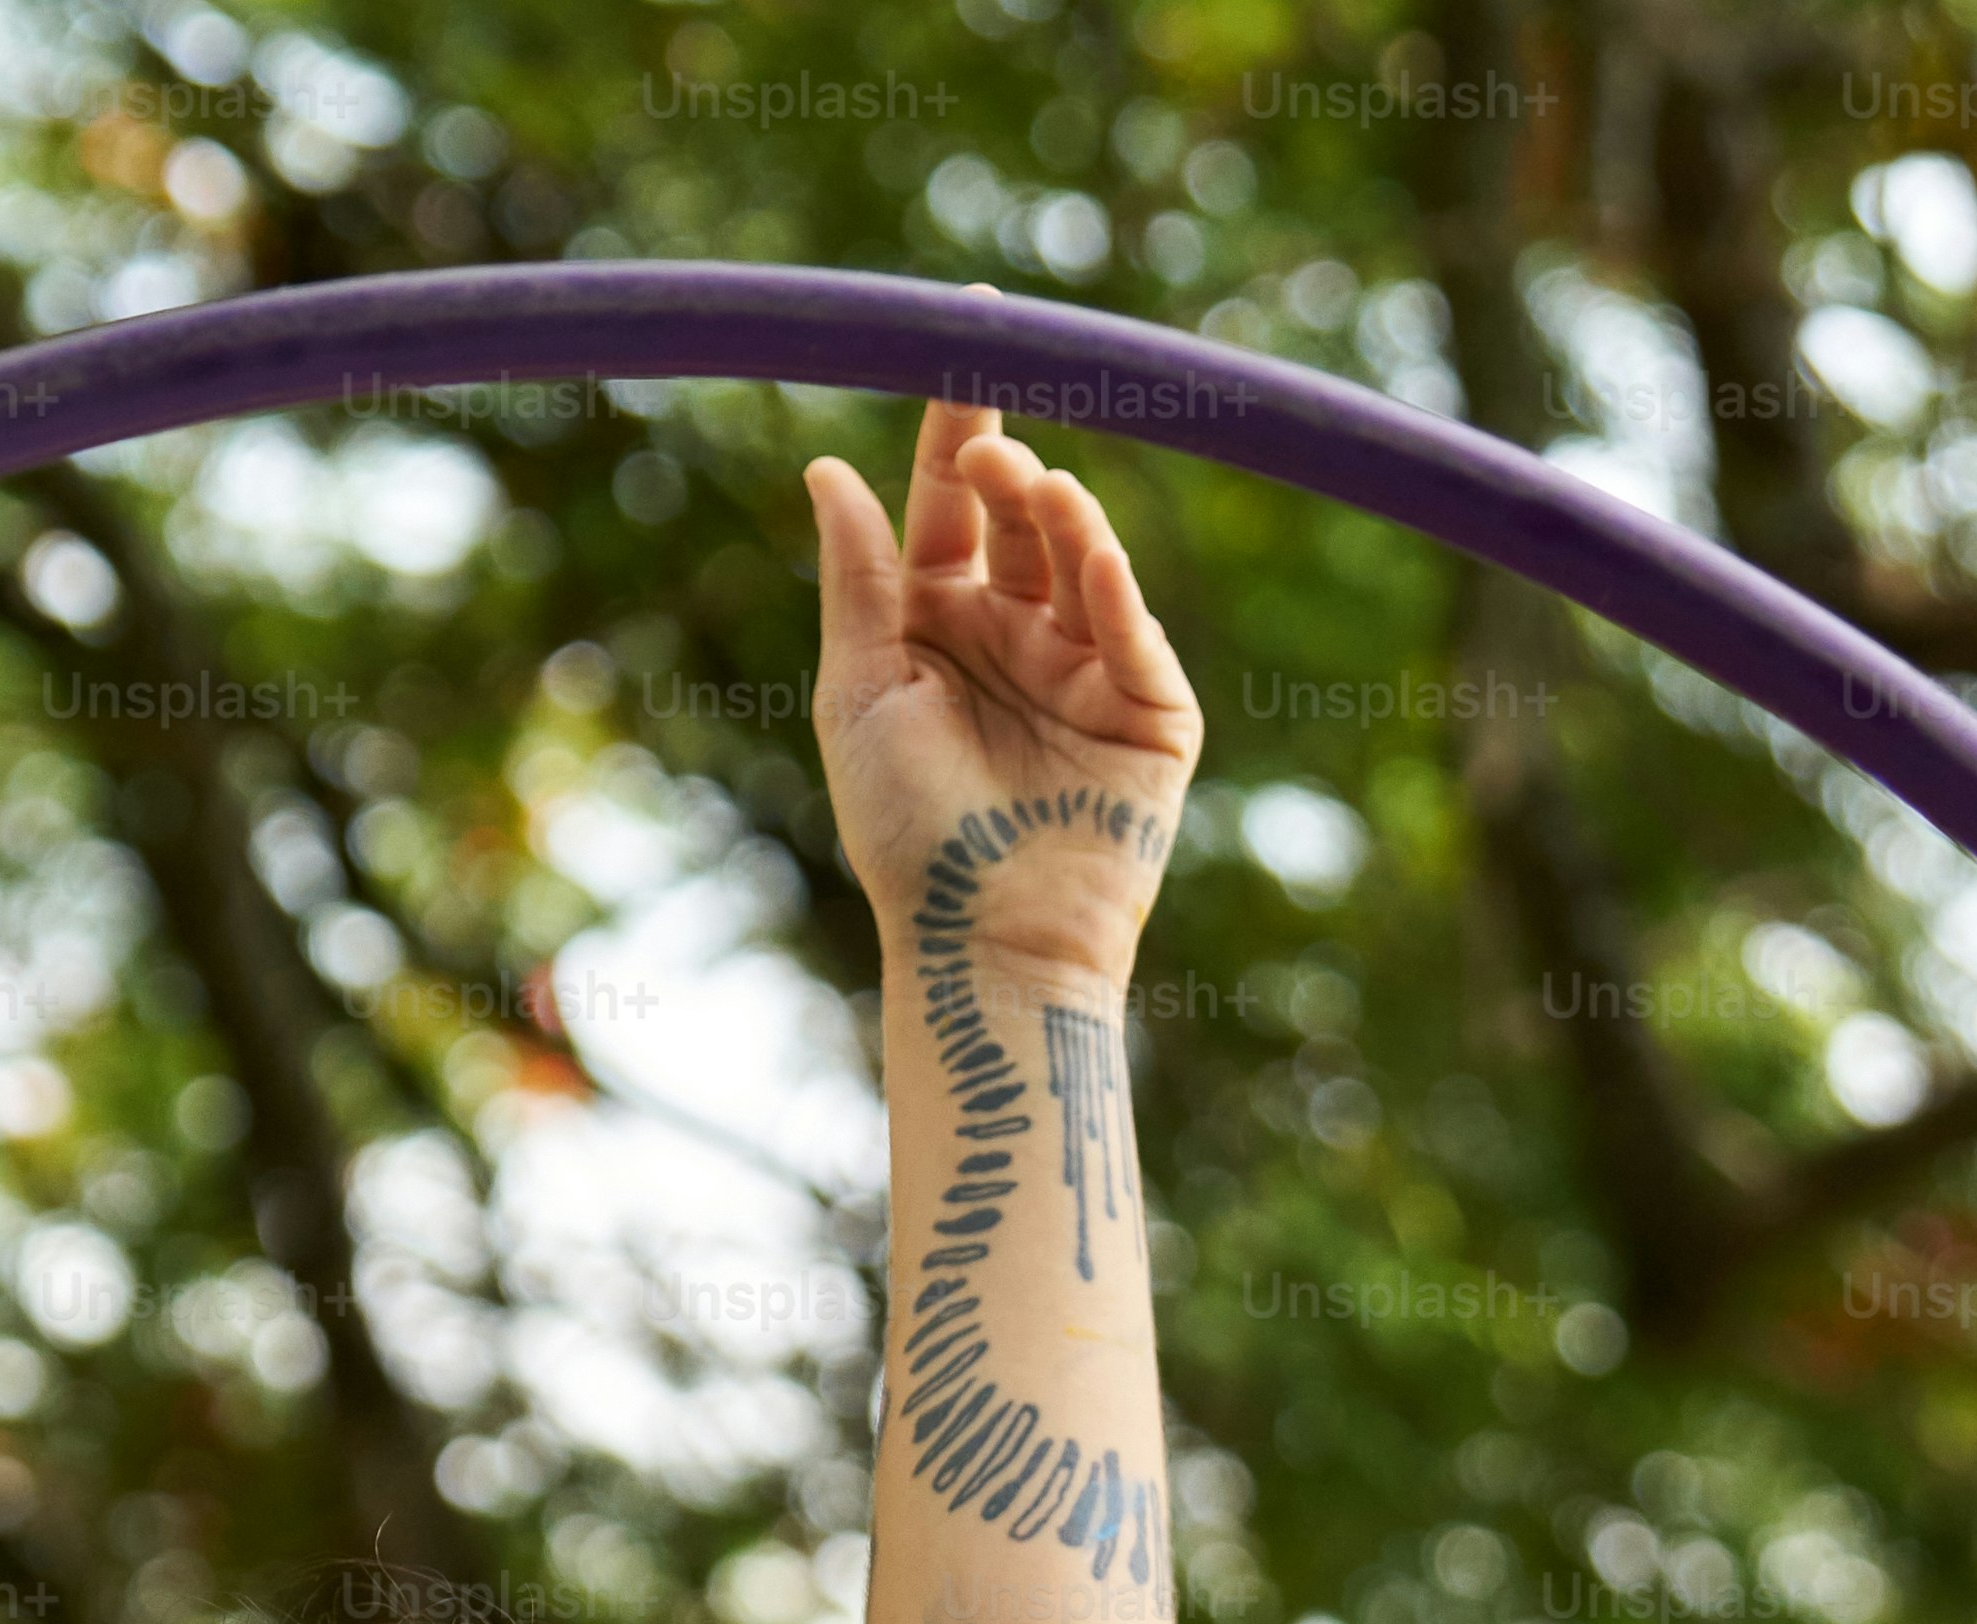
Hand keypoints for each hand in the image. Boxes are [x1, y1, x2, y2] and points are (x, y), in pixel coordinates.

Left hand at [802, 395, 1198, 994]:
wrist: (979, 940)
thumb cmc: (906, 832)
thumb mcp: (860, 689)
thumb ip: (858, 579)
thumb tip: (826, 466)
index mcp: (937, 625)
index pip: (949, 502)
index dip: (953, 422)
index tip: (958, 330)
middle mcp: (1015, 634)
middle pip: (1018, 517)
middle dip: (1004, 466)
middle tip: (983, 437)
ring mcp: (1088, 668)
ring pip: (1078, 560)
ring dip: (1057, 512)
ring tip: (1029, 477)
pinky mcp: (1150, 713)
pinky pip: (1130, 630)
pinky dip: (1107, 582)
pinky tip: (1084, 543)